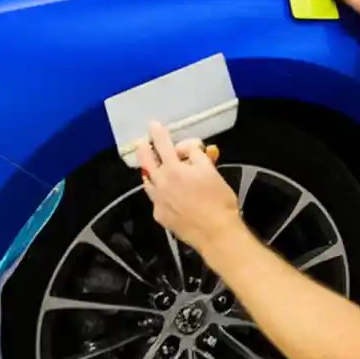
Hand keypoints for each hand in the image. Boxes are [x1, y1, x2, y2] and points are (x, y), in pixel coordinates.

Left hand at [137, 122, 244, 253]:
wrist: (215, 233)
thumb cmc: (218, 200)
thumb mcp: (211, 170)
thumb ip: (196, 155)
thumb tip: (187, 149)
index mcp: (174, 169)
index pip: (163, 145)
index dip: (158, 133)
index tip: (153, 125)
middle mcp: (161, 183)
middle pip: (146, 161)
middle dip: (143, 149)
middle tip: (141, 142)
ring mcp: (158, 200)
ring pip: (148, 181)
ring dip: (148, 171)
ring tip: (149, 167)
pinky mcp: (159, 215)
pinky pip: (155, 199)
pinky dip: (157, 191)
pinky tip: (162, 192)